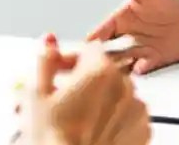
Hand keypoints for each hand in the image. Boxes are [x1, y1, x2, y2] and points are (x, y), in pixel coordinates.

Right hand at [19, 34, 150, 144]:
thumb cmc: (55, 139)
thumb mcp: (36, 94)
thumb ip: (45, 61)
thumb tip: (48, 42)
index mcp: (101, 71)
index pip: (88, 49)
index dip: (69, 59)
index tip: (58, 71)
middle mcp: (125, 87)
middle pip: (103, 72)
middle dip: (82, 81)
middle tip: (61, 100)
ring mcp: (136, 111)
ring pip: (116, 95)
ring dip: (99, 100)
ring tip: (76, 119)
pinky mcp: (142, 133)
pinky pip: (128, 117)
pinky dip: (114, 120)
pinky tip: (94, 130)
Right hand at [87, 0, 178, 73]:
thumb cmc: (166, 1)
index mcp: (118, 22)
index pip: (100, 33)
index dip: (93, 40)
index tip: (88, 46)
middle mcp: (125, 40)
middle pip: (107, 53)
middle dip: (101, 59)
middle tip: (98, 63)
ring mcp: (138, 52)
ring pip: (122, 64)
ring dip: (117, 68)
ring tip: (115, 68)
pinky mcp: (153, 61)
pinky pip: (143, 68)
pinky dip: (139, 68)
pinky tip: (139, 66)